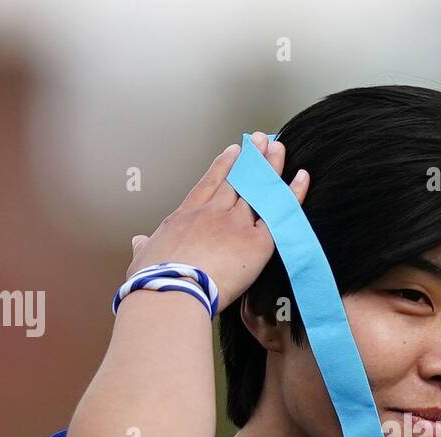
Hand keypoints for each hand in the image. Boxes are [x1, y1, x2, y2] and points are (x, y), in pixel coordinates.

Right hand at [125, 131, 309, 313]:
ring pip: (258, 189)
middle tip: (262, 141)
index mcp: (185, 216)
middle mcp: (212, 213)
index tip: (234, 152)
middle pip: (237, 179)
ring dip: (270, 167)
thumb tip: (140, 242)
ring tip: (279, 149)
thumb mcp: (143, 257)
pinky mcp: (256, 241)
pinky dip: (292, 194)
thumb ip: (144, 246)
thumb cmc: (154, 280)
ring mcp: (235, 223)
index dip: (223, 166)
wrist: (171, 292)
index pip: (209, 184)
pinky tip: (301, 178)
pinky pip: (279, 214)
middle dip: (251, 159)